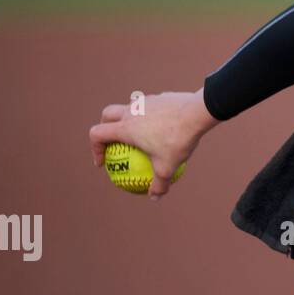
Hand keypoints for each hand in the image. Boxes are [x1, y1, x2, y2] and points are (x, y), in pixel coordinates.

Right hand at [88, 90, 219, 199]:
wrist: (198, 111)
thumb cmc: (178, 139)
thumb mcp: (168, 167)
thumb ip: (159, 184)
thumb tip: (154, 197)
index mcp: (126, 127)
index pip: (97, 134)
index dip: (95, 148)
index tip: (103, 162)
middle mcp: (132, 111)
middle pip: (107, 115)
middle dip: (105, 127)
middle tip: (113, 142)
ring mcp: (146, 101)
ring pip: (129, 108)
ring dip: (129, 120)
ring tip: (141, 135)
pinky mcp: (161, 97)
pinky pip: (150, 107)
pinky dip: (150, 116)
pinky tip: (164, 128)